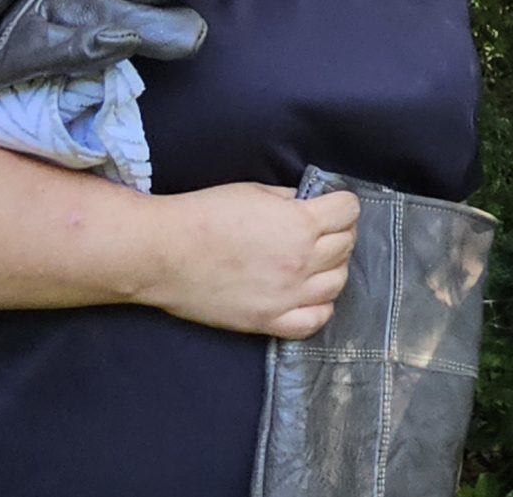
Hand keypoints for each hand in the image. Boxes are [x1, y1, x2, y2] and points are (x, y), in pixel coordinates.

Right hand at [141, 183, 360, 338]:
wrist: (163, 253)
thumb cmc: (203, 215)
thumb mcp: (254, 192)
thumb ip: (289, 200)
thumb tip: (308, 205)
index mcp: (299, 224)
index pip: (349, 211)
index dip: (342, 204)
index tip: (331, 205)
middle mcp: (301, 261)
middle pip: (346, 246)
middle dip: (338, 233)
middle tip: (319, 231)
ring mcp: (287, 295)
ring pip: (338, 283)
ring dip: (332, 268)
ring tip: (313, 261)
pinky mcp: (268, 321)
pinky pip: (315, 321)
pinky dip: (320, 307)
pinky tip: (308, 295)